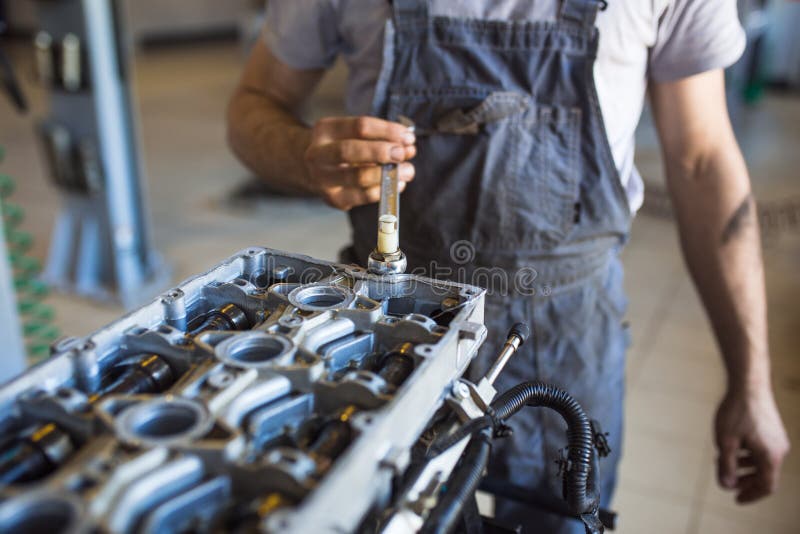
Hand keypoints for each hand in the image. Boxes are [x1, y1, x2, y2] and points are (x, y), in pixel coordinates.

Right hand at [304, 116, 415, 209]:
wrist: (316, 170)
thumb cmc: (343, 146)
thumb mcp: (354, 134)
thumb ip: (379, 138)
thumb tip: (407, 147)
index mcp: (325, 130)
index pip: (360, 126)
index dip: (388, 131)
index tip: (408, 136)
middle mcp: (318, 154)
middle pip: (350, 150)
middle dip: (381, 151)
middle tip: (403, 153)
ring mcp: (323, 179)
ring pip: (358, 177)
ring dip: (388, 174)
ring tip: (408, 171)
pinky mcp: (334, 199)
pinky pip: (363, 196)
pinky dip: (384, 190)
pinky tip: (398, 184)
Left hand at [714, 386, 789, 502]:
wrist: (748, 383)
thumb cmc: (736, 412)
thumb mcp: (725, 441)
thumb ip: (726, 466)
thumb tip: (726, 486)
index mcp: (771, 456)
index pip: (766, 486)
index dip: (751, 495)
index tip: (736, 499)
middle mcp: (779, 449)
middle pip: (764, 475)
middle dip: (744, 480)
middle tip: (726, 481)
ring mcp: (777, 438)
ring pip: (762, 461)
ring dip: (743, 466)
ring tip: (722, 462)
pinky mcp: (773, 429)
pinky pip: (762, 449)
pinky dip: (747, 454)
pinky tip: (731, 448)